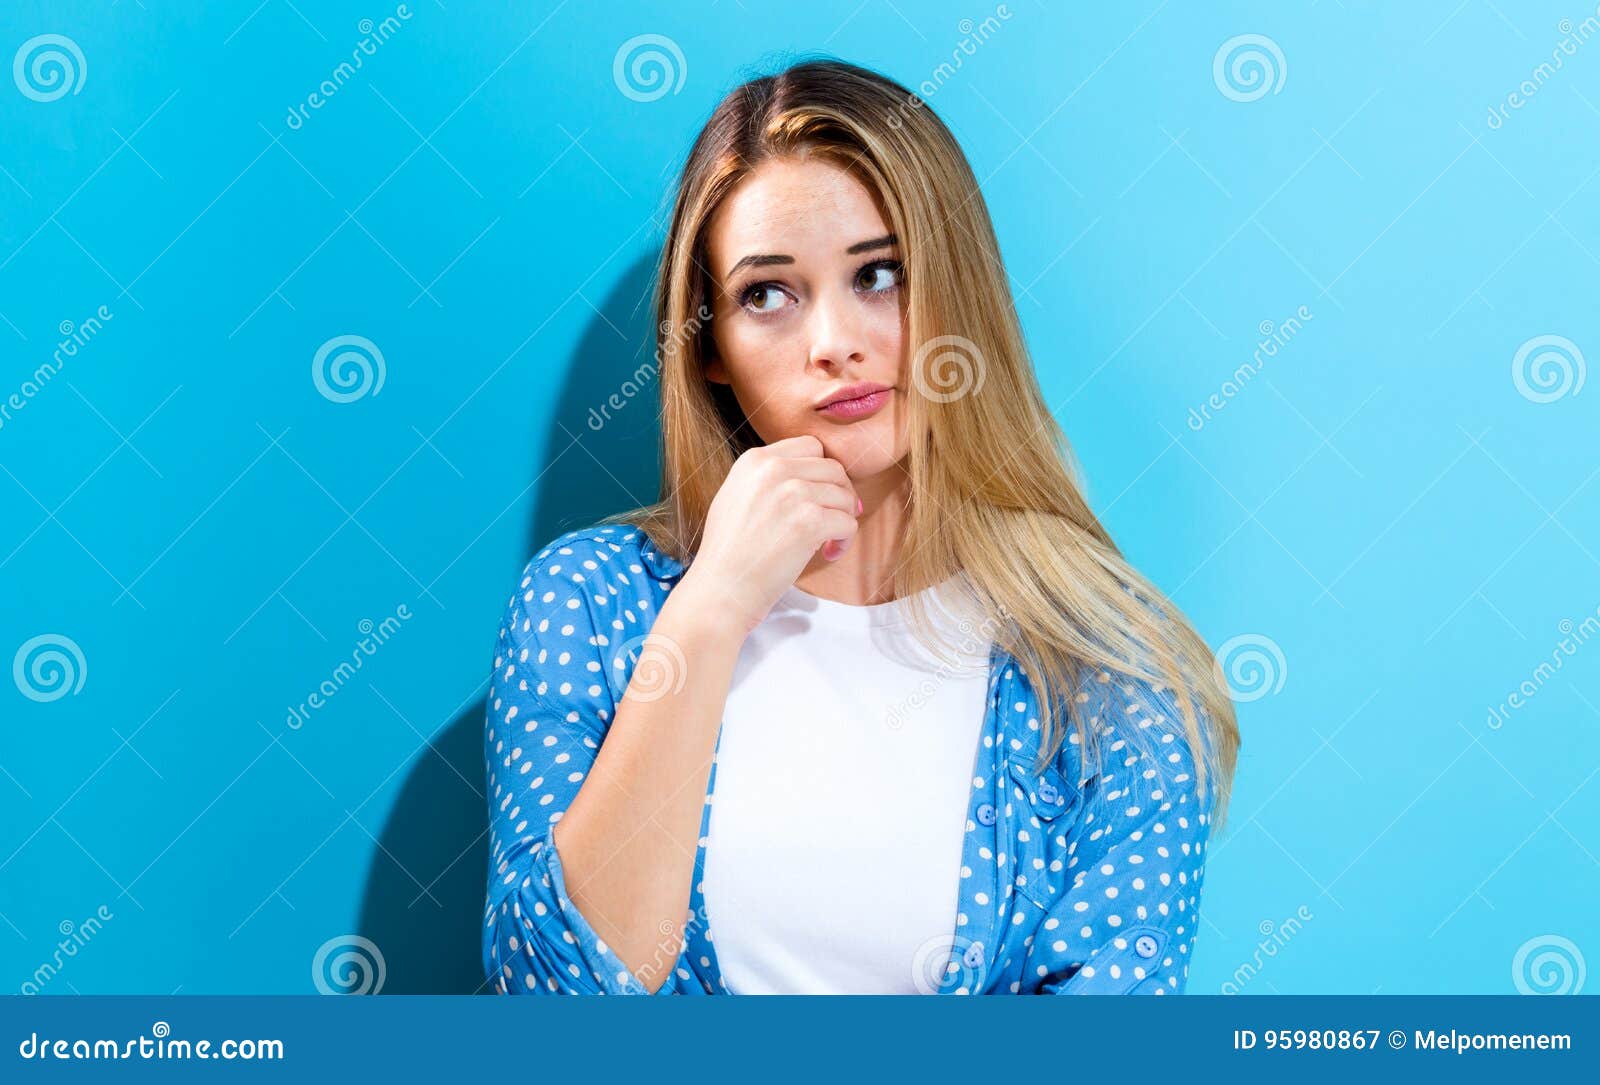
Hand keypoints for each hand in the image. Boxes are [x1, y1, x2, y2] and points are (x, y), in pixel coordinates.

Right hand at [681, 435, 859, 635]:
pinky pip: (848, 522)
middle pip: (833, 469)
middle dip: (840, 495)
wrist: (721, 589)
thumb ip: (767, 478)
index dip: (822, 472)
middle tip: (833, 520)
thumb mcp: (735, 496)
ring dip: (844, 519)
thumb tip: (811, 475)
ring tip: (829, 541)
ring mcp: (793, 494)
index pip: (811, 447)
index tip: (822, 495)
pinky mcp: (809, 522)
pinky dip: (845, 540)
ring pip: (845, 496)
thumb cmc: (728, 553)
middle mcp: (774, 469)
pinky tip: (829, 553)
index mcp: (755, 460)